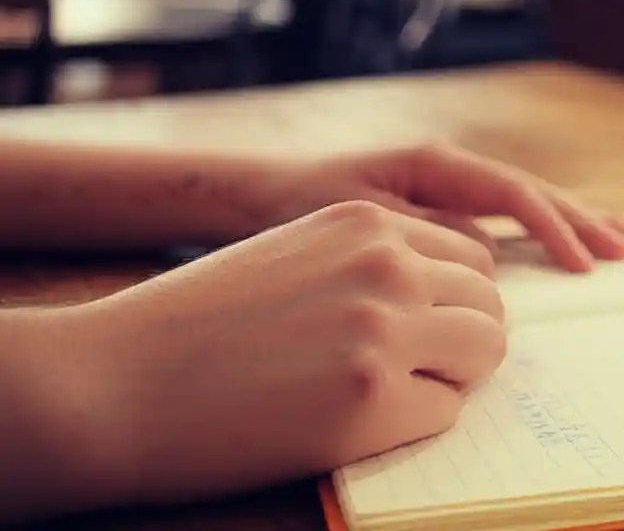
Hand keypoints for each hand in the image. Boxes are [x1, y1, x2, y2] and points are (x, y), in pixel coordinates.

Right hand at [36, 201, 505, 509]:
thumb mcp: (296, 258)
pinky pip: (445, 411)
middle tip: (415, 373)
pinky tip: (352, 422)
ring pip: (484, 352)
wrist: (112, 383)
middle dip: (464, 343)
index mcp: (367, 222)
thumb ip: (370, 265)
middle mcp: (387, 264)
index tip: (426, 332)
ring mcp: (386, 328)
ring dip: (450, 378)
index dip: (454, 304)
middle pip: (489, 304)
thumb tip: (448, 299)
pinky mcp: (374, 397)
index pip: (472, 258)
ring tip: (387, 395)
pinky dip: (414, 423)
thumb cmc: (195, 327)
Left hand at [264, 144, 623, 272]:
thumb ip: (429, 232)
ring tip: (621, 234)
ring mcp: (447, 184)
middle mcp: (449, 168)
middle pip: (531, 192)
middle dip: (580, 218)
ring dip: (572, 218)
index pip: (512, 195)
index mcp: (435, 164)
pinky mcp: (441, 203)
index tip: (582, 262)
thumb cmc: (302, 205)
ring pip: (524, 201)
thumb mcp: (364, 222)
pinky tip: (564, 238)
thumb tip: (489, 251)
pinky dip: (540, 228)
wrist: (260, 192)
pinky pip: (503, 215)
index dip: (553, 227)